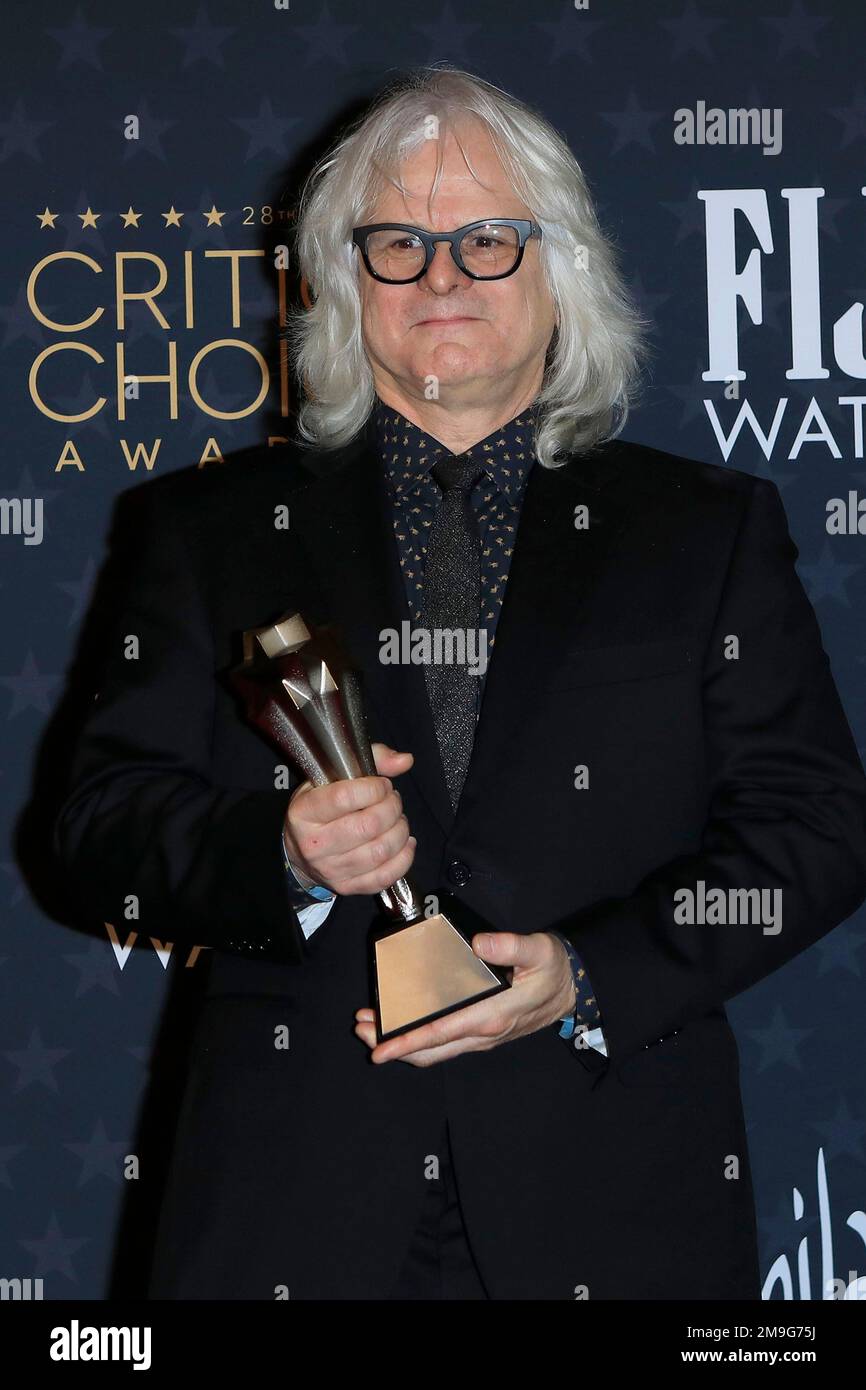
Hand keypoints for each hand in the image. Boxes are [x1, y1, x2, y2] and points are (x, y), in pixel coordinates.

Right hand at [282, 743, 415, 895]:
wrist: (299, 852)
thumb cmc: (321, 809)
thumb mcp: (333, 777)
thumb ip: (371, 760)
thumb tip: (405, 761)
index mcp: (305, 812)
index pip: (345, 797)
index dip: (374, 788)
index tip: (381, 785)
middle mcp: (314, 844)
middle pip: (369, 825)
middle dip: (392, 808)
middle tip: (392, 800)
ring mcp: (331, 869)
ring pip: (381, 851)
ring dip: (400, 831)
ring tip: (397, 820)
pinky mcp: (347, 887)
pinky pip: (385, 877)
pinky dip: (404, 858)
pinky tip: (404, 843)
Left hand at [354, 930, 576, 1065]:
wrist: (574, 989)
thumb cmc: (553, 969)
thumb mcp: (538, 951)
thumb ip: (510, 945)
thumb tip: (479, 943)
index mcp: (491, 1015)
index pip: (440, 1032)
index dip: (407, 1040)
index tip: (380, 1045)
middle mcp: (482, 1032)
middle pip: (430, 1049)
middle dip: (392, 1044)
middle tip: (362, 1029)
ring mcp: (481, 1037)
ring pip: (435, 1051)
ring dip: (402, 1044)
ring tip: (371, 1028)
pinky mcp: (480, 1034)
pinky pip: (444, 1044)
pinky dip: (419, 1040)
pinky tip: (403, 1025)